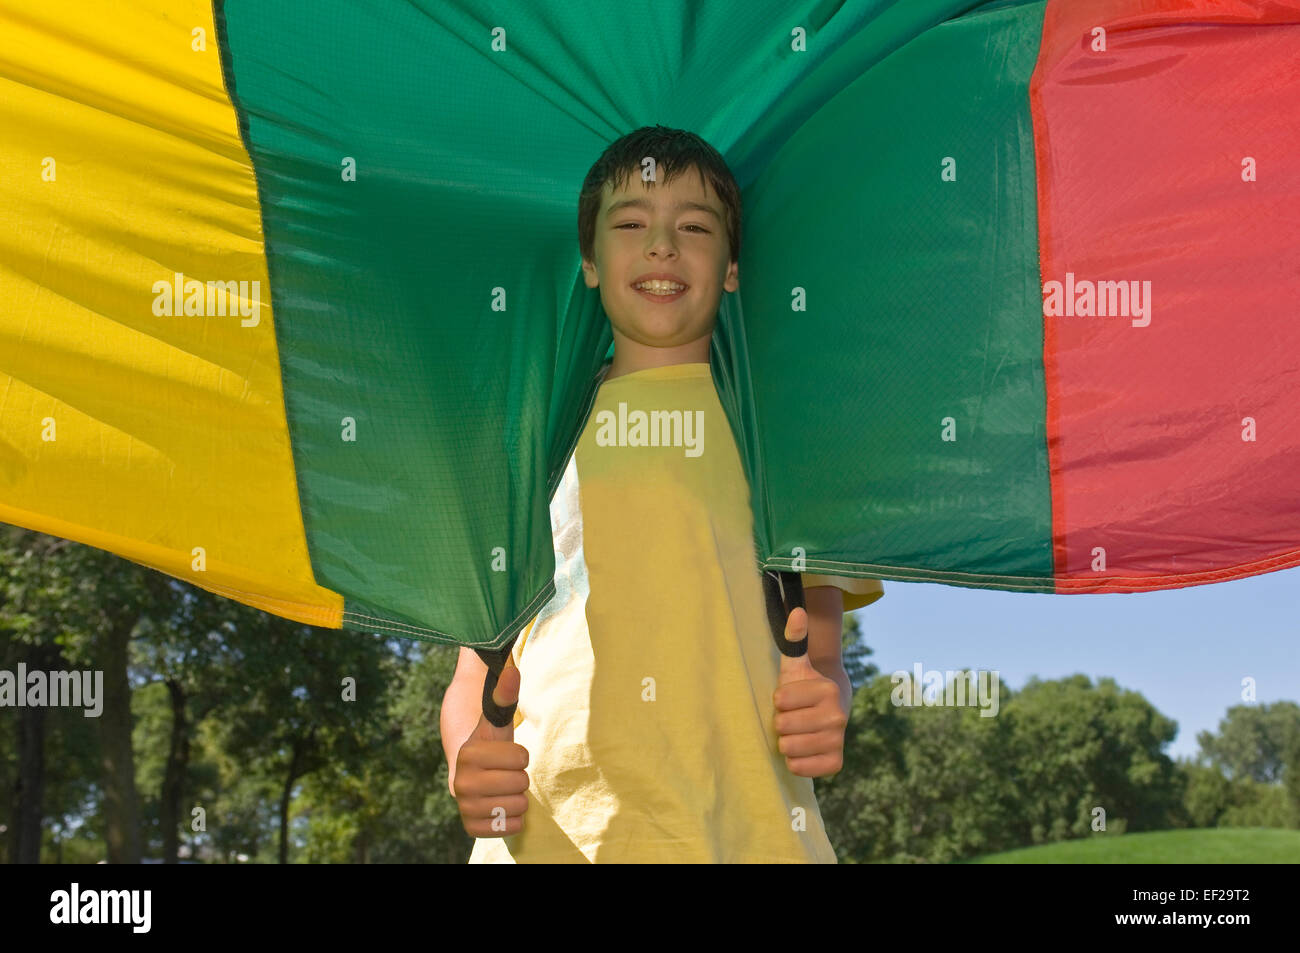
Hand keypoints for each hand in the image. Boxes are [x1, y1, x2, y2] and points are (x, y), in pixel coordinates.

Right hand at [452, 655, 529, 836]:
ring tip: (502, 789)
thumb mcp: (497, 721)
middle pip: (521, 783)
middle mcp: (461, 783)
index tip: (505, 754)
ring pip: (518, 806)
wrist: (475, 776)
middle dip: (519, 778)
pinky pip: (511, 828)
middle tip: (504, 773)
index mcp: (468, 753)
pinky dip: (513, 821)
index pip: (522, 757)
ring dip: (517, 798)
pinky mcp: (472, 828)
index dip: (520, 755)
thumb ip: (505, 696)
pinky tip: (502, 809)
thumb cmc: (492, 746)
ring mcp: (465, 807)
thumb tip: (512, 671)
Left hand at [773, 607, 847, 777]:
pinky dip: (795, 762)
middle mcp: (838, 716)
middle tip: (793, 716)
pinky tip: (801, 749)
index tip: (790, 697)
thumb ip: (794, 639)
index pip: (780, 700)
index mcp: (827, 689)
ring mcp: (838, 740)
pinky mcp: (836, 763)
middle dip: (781, 721)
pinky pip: (800, 768)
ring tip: (796, 732)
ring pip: (789, 748)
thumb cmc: (805, 688)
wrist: (830, 711)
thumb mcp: (796, 664)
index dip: (779, 699)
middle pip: (783, 726)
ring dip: (786, 741)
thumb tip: (796, 610)